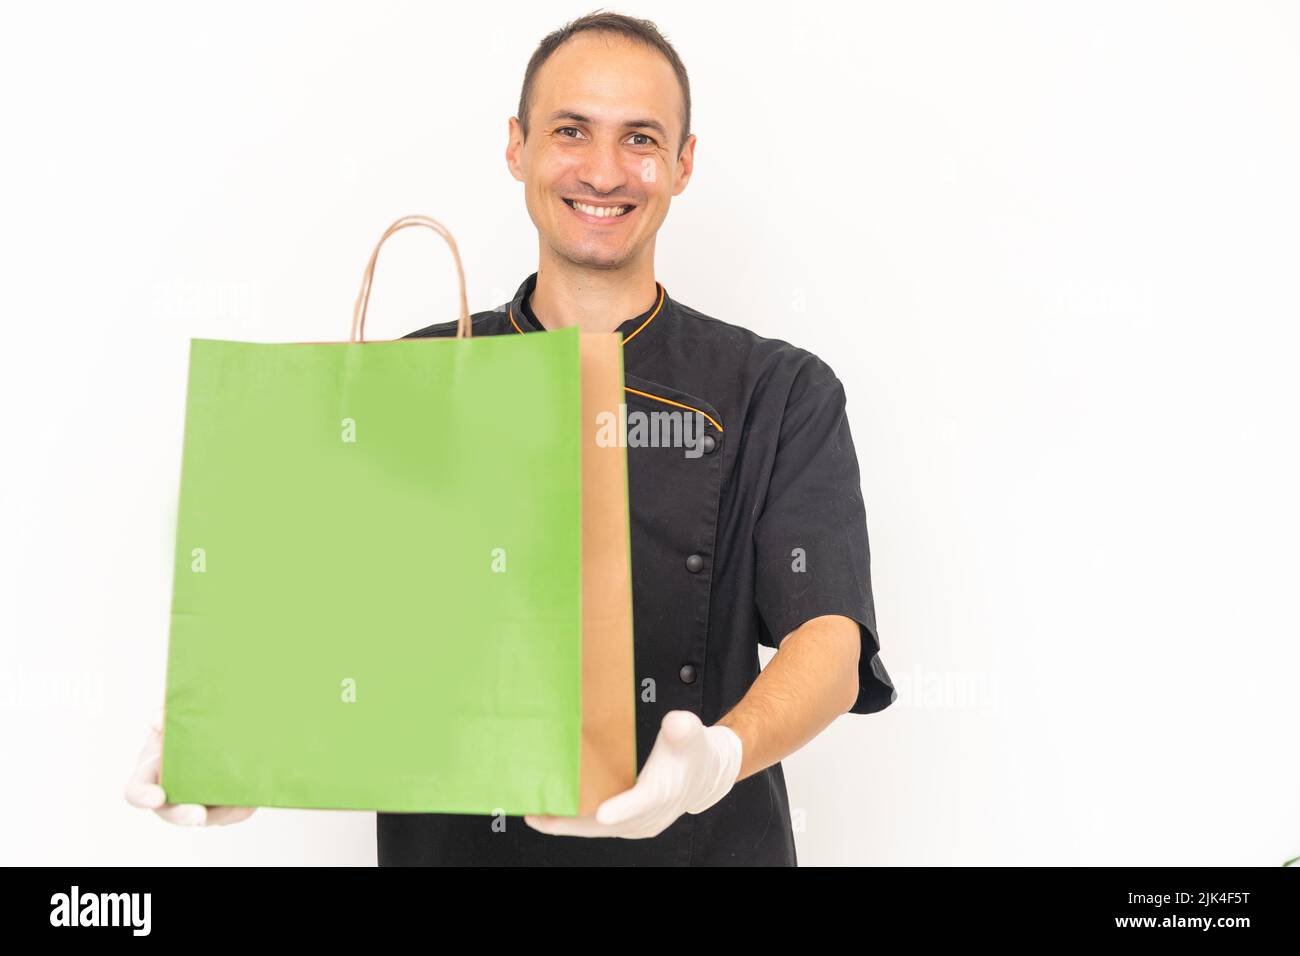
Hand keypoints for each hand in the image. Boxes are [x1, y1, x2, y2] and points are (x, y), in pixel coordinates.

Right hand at [123, 707, 255, 826]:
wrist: (215, 727)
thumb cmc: (184, 723)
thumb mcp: (173, 715)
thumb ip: (165, 715)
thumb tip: (159, 720)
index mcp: (151, 773)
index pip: (138, 790)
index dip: (143, 796)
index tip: (156, 797)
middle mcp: (170, 794)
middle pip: (171, 812)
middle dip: (183, 815)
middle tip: (198, 815)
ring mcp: (196, 802)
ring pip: (207, 816)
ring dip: (221, 812)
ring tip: (238, 801)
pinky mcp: (221, 805)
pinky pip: (231, 812)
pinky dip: (241, 807)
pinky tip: (250, 798)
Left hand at [525, 710, 741, 838]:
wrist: (706, 774)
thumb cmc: (695, 752)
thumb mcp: (692, 733)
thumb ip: (683, 728)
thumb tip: (677, 724)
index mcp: (661, 794)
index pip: (639, 803)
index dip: (620, 809)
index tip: (601, 812)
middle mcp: (647, 816)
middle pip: (604, 824)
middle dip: (569, 822)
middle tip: (536, 813)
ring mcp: (637, 824)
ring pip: (597, 828)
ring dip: (568, 823)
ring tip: (536, 811)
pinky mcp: (630, 824)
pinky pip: (598, 826)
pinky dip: (577, 821)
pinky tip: (557, 811)